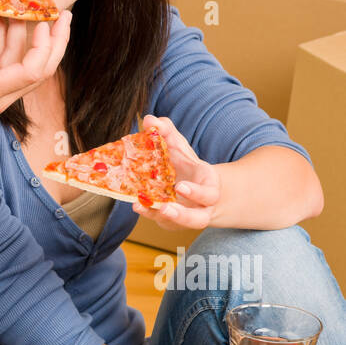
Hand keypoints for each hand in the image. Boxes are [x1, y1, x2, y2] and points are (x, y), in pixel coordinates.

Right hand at [0, 0, 70, 149]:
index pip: (33, 70)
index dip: (44, 44)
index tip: (43, 20)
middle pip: (40, 70)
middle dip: (54, 40)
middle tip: (62, 12)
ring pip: (23, 65)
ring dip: (25, 37)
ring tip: (23, 7)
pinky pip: (6, 66)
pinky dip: (6, 44)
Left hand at [131, 114, 221, 229]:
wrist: (193, 187)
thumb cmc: (186, 166)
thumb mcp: (178, 147)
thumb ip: (166, 133)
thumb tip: (150, 119)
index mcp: (208, 187)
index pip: (208, 192)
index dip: (196, 192)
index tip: (180, 186)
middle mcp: (200, 207)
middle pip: (198, 219)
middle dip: (183, 215)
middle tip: (166, 207)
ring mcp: (185, 216)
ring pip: (179, 225)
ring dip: (163, 219)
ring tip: (141, 207)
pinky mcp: (171, 222)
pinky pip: (163, 222)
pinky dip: (150, 213)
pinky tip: (137, 204)